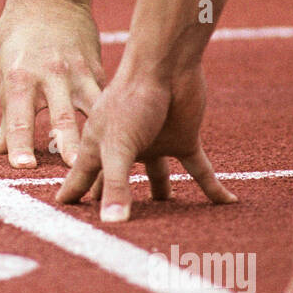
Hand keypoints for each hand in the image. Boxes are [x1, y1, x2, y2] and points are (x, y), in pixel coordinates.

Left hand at [0, 0, 103, 168]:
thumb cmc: (19, 41)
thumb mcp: (6, 75)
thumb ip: (5, 119)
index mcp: (20, 78)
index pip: (17, 118)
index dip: (19, 143)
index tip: (23, 167)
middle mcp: (50, 76)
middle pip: (61, 116)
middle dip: (69, 144)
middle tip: (75, 169)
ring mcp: (78, 72)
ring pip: (92, 109)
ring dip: (101, 135)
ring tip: (111, 159)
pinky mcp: (98, 70)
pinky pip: (106, 100)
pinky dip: (111, 120)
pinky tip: (120, 141)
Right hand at [57, 64, 236, 220]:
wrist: (167, 66)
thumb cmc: (131, 100)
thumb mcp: (118, 147)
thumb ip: (116, 185)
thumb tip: (112, 225)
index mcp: (100, 147)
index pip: (82, 178)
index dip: (72, 196)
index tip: (63, 214)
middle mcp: (125, 149)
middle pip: (117, 181)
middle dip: (111, 201)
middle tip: (107, 226)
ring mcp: (155, 145)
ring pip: (157, 178)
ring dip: (161, 198)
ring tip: (164, 221)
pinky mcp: (183, 140)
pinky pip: (200, 171)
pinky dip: (214, 189)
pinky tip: (229, 201)